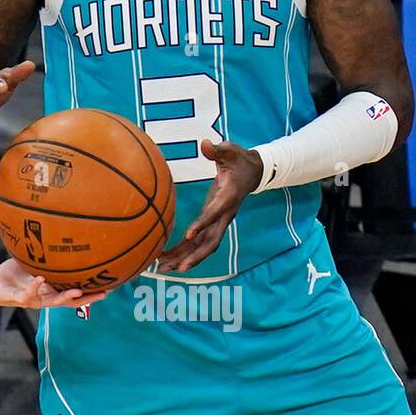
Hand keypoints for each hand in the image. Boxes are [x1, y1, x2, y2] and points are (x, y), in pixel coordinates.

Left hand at [0, 258, 110, 308]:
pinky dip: (35, 286)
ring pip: (53, 302)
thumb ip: (42, 251)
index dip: (89, 291)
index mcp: (50, 289)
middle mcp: (44, 297)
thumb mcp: (30, 260)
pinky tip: (41, 278)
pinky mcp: (19, 299)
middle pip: (70, 302)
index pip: (73, 293)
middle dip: (87, 299)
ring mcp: (33, 300)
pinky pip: (29, 295)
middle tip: (103, 293)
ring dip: (65, 297)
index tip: (107, 286)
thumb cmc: (12, 273)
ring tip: (78, 291)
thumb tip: (55, 230)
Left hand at [154, 139, 262, 273]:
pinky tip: (164, 258)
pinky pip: (197, 241)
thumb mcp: (231, 150)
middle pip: (211, 241)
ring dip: (184, 258)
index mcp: (228, 198)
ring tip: (162, 270)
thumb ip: (218, 150)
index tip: (189, 234)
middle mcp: (224, 215)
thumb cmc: (238, 159)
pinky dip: (182, 251)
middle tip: (178, 268)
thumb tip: (206, 144)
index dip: (203, 224)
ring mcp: (218, 221)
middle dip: (195, 256)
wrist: (253, 171)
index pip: (215, 213)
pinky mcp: (211, 222)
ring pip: (203, 246)